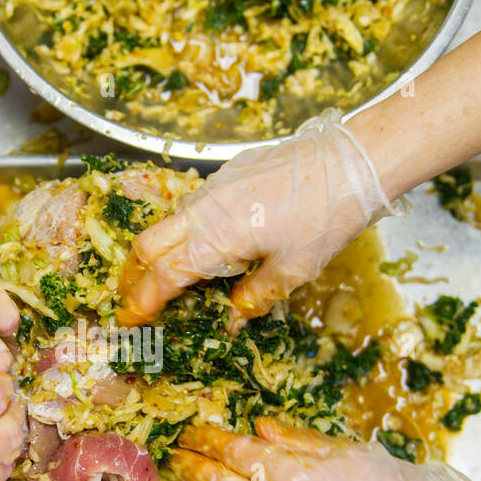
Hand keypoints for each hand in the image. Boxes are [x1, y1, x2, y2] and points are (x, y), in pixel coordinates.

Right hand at [117, 109, 404, 326]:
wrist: (349, 162)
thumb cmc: (325, 218)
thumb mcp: (294, 271)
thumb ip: (256, 296)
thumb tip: (232, 313)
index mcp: (216, 239)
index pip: (164, 276)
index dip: (142, 301)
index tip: (130, 318)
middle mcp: (205, 210)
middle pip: (148, 243)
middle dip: (134, 274)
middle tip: (134, 297)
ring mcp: (215, 187)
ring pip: (169, 221)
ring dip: (158, 249)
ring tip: (165, 274)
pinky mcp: (229, 173)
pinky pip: (193, 204)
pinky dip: (184, 228)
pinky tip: (203, 241)